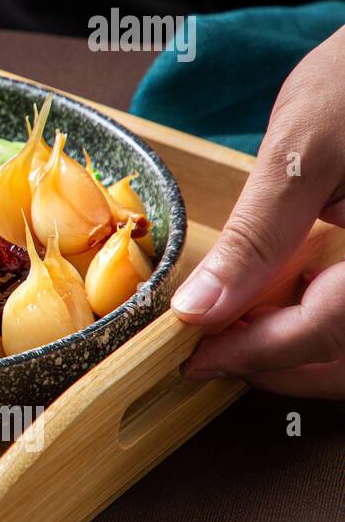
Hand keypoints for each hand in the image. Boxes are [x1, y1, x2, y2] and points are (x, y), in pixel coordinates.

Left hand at [173, 27, 344, 397]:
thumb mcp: (301, 155)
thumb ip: (255, 239)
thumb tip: (197, 308)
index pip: (328, 333)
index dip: (254, 355)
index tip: (194, 359)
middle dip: (279, 366)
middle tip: (213, 351)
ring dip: (301, 354)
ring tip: (241, 328)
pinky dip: (324, 329)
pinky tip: (283, 305)